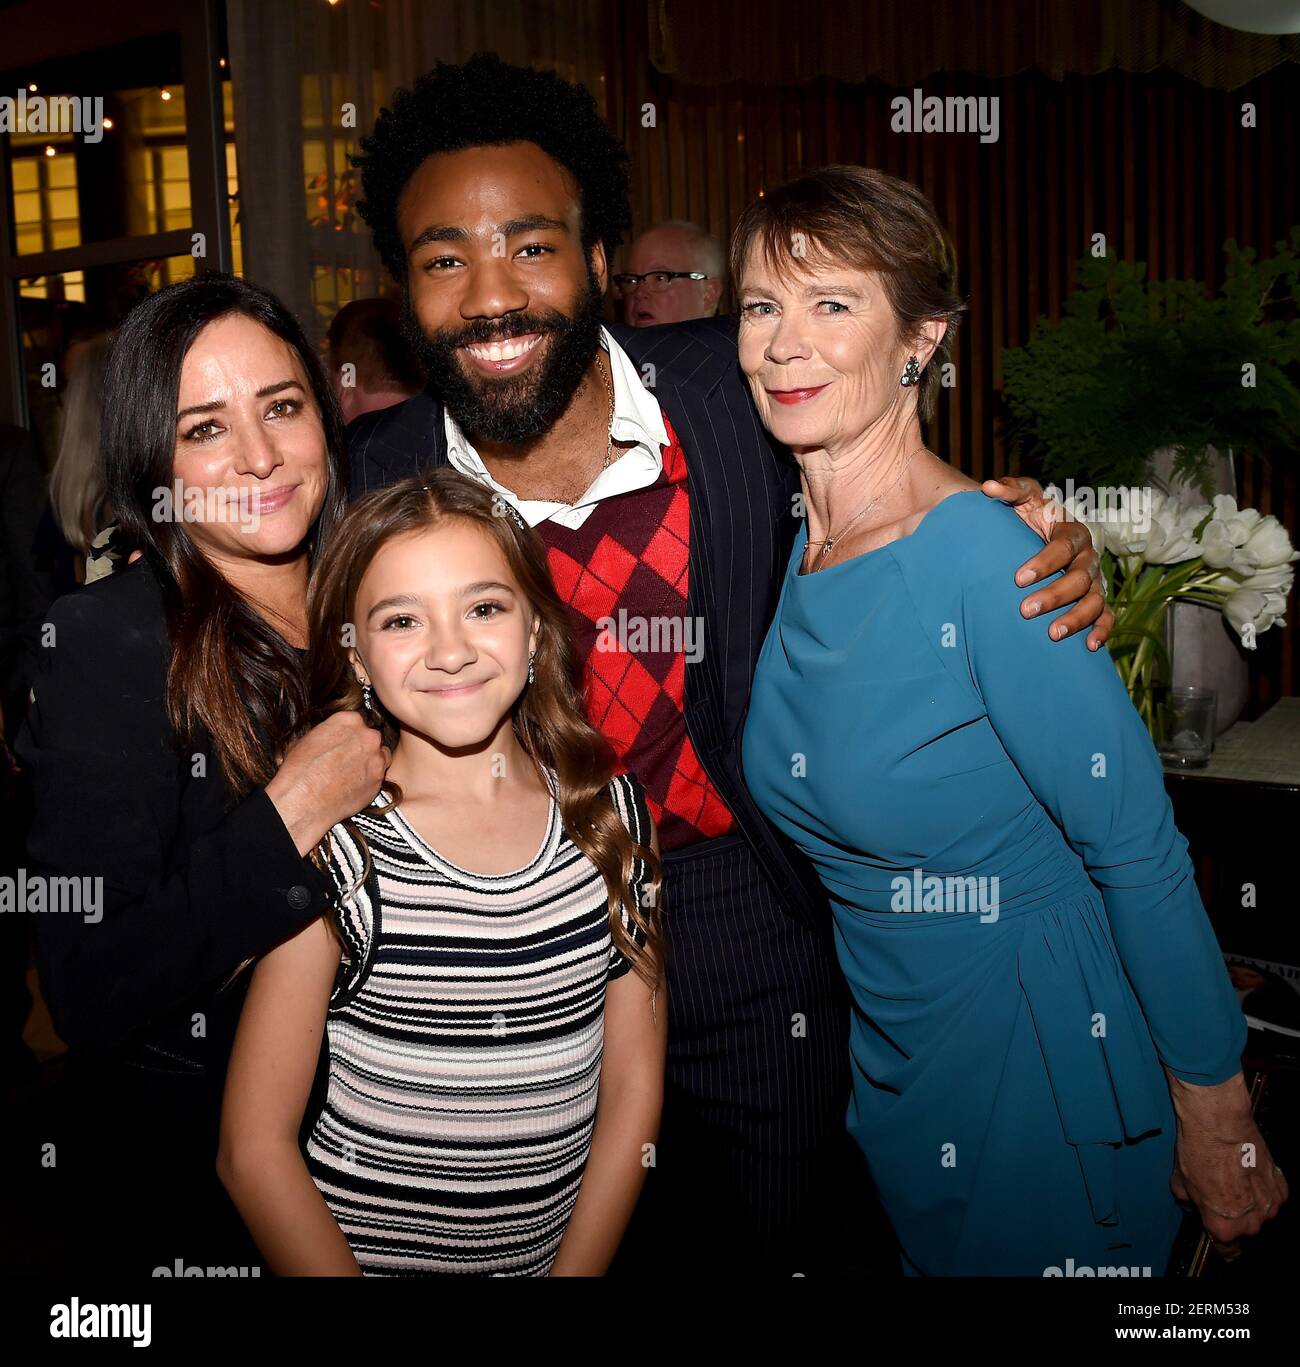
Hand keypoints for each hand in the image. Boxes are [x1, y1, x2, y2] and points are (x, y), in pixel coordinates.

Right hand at [265, 711, 390, 855]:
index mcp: (348, 720)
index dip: (350, 734)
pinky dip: (370, 779)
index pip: (356, 721)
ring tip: (351, 773)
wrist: (303, 800)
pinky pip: (379, 776)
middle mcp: (367, 736)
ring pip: (380, 755)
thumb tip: (331, 738)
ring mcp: (376, 758)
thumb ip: (328, 733)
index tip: (344, 742)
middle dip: (361, 747)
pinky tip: (354, 785)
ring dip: (370, 762)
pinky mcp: (379, 779)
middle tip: (347, 759)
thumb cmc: (299, 771)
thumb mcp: (307, 739)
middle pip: (370, 737)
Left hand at [981, 476, 1113, 649]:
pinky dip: (1102, 631)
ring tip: (1052, 634)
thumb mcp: (1021, 499)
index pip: (1064, 547)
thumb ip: (1009, 490)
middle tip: (1026, 610)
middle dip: (1055, 595)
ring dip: (1076, 618)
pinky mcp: (1095, 601)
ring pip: (1094, 601)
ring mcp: (1094, 581)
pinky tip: (1088, 646)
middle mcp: (1088, 558)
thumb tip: (989, 488)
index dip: (1045, 562)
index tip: (1019, 578)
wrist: (1034, 536)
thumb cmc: (1029, 516)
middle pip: (1080, 578)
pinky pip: (1106, 617)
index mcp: (1073, 533)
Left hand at [1168, 1071, 1287, 1261]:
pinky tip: (1247, 1172)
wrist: (1219, 1125)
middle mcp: (1250, 1222)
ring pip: (1259, 1214)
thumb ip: (1190, 1205)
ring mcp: (1269, 1206)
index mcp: (1224, 1227)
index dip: (1222, 1247)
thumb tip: (1193, 1208)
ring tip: (1232, 1178)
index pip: (1227, 1251)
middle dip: (1232, 1217)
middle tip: (1219, 1194)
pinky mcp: (1281, 1188)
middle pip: (1243, 1230)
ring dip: (1249, 1203)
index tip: (1221, 1243)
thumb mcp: (1179, 1184)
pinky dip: (1262, 1189)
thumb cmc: (1199, 1153)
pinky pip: (1272, 1197)